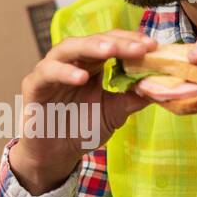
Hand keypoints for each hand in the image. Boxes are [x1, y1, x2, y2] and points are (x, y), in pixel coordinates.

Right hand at [8, 29, 156, 193]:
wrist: (56, 155)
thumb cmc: (82, 129)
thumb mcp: (115, 113)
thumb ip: (133, 98)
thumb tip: (161, 85)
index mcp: (91, 63)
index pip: (112, 42)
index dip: (132, 41)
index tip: (154, 47)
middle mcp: (71, 61)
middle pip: (94, 41)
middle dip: (119, 42)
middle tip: (140, 47)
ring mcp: (51, 70)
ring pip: (69, 48)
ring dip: (91, 47)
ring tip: (111, 51)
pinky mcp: (34, 85)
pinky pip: (48, 72)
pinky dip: (64, 72)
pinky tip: (81, 78)